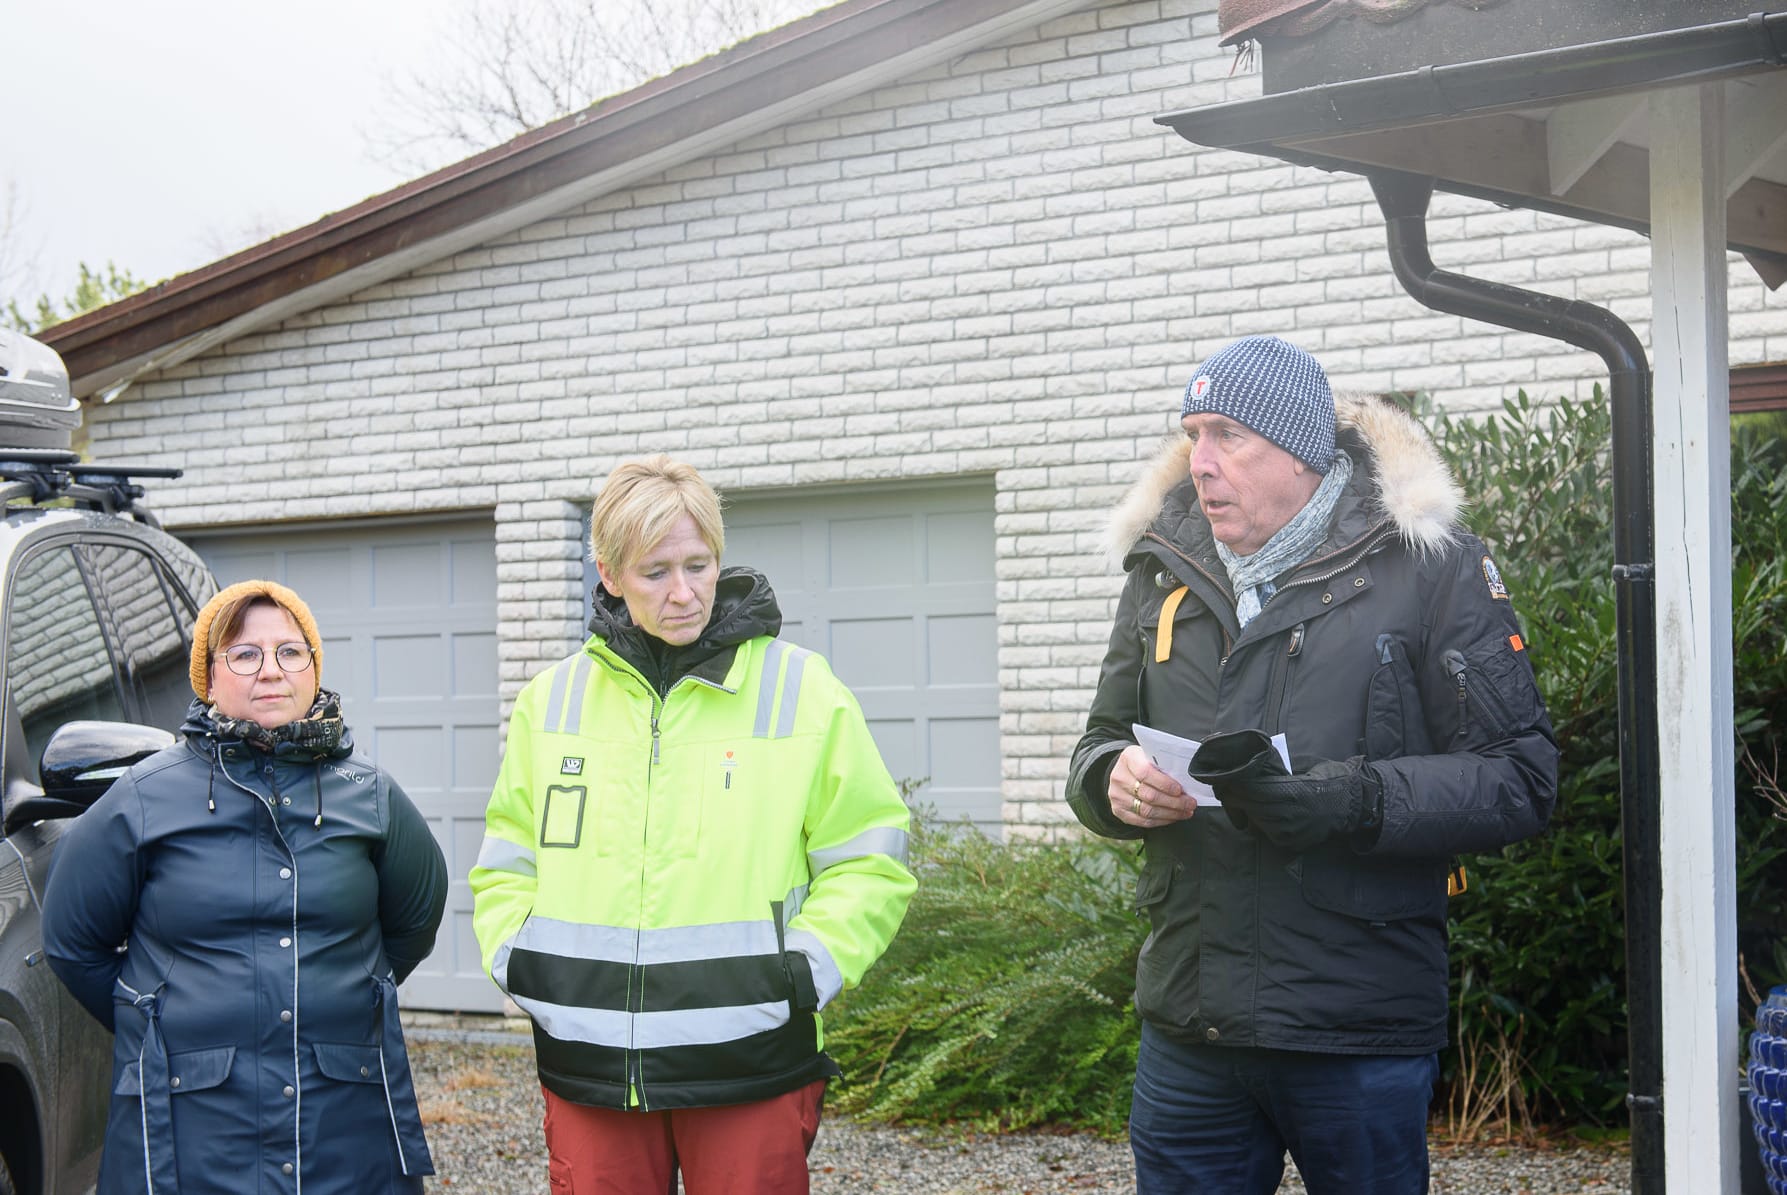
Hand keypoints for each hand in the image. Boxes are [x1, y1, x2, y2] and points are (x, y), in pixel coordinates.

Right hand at [1108, 745, 1196, 828]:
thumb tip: (1187, 780)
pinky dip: (1161, 821)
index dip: (1165, 784)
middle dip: (1174, 802)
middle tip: (1189, 803)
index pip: (1145, 773)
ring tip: (1185, 812)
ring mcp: (1117, 795)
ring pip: (1147, 811)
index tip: (1180, 790)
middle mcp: (1119, 777)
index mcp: (1129, 758)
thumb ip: (1164, 764)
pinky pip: (1143, 821)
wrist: (1124, 772)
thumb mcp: (1151, 756)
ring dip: (1170, 814)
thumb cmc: (1143, 763)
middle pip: (1149, 795)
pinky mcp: (1118, 810)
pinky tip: (1172, 817)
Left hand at [1213, 757, 1383, 851]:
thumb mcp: (1301, 769)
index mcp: (1291, 792)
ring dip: (1247, 809)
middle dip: (1236, 796)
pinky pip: (1266, 831)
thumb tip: (1246, 768)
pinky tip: (1261, 812)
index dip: (1235, 784)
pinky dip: (1260, 821)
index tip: (1225, 777)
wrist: (1351, 805)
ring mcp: (1289, 832)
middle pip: (1249, 805)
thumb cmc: (1327, 780)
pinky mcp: (1290, 843)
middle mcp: (1288, 815)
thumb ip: (1273, 772)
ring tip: (1243, 798)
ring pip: (1255, 819)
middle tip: (1227, 787)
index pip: (1251, 790)